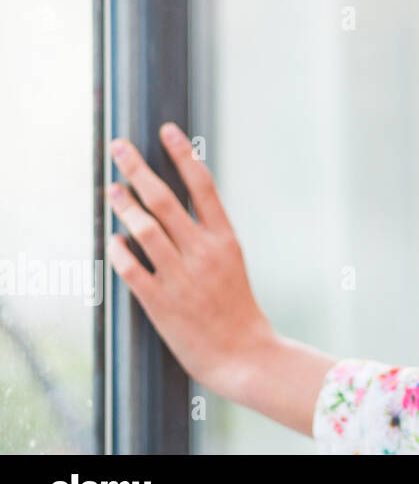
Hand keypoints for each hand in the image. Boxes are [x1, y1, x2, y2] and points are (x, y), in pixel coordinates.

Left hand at [106, 122, 274, 403]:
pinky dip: (120, 251)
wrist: (242, 352)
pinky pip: (133, 269)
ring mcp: (181, 276)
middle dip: (139, 169)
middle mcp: (203, 252)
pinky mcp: (161, 302)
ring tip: (112, 189)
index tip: (167, 131)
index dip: (183, 155)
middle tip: (120, 148)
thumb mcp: (231, 261)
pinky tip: (112, 238)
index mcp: (225, 239)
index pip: (203, 186)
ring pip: (146, 230)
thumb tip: (173, 207)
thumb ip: (206, 235)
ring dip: (124, 206)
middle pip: (166, 200)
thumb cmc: (236, 307)